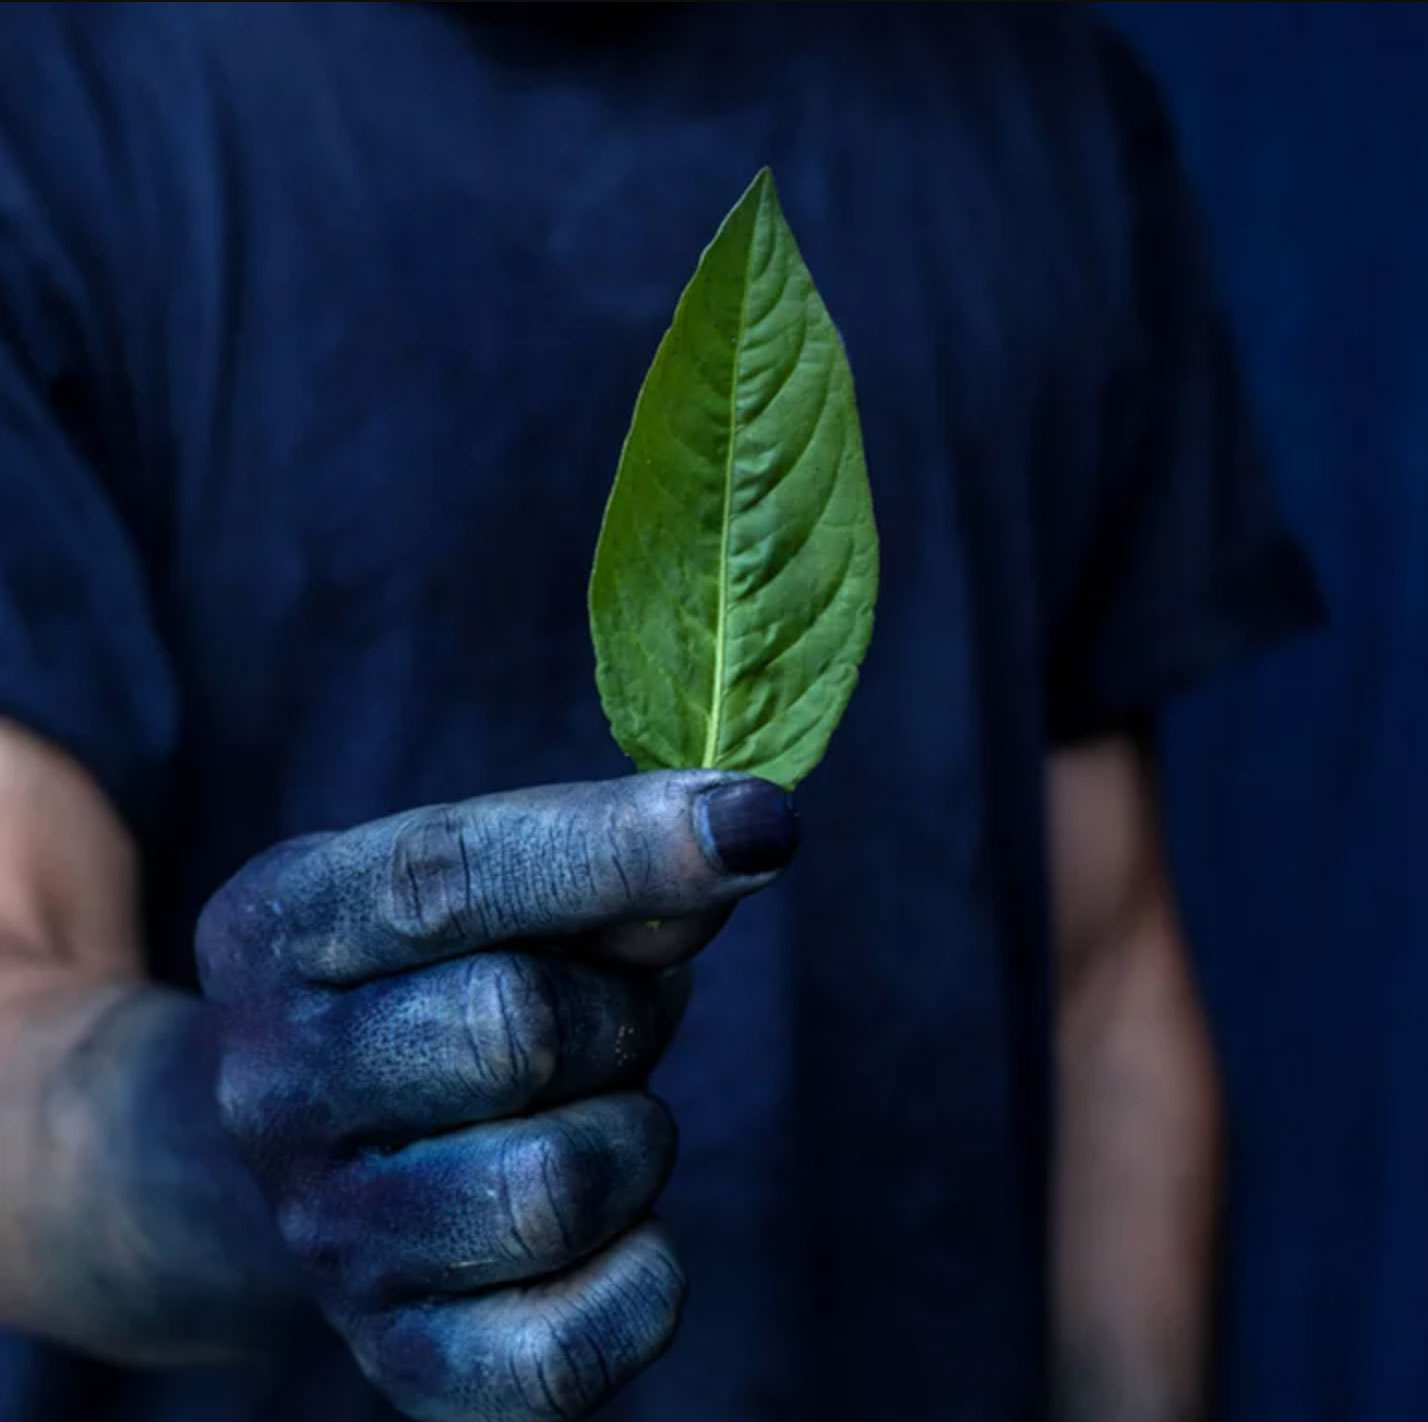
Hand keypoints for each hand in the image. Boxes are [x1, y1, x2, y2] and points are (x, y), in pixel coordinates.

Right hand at [195, 771, 796, 1420]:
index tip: (760, 824)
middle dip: (621, 1011)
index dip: (620, 849)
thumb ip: (605, 870)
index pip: (447, 879)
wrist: (319, 1148)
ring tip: (595, 1113)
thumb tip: (736, 852)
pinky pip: (564, 1355)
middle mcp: (276, 1087)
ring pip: (557, 1191)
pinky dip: (640, 1281)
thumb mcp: (493, 890)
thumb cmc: (444, 978)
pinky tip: (616, 1227)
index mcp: (284, 925)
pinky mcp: (399, 1360)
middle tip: (614, 1013)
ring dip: (635, 1138)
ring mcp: (328, 1238)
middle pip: (517, 1032)